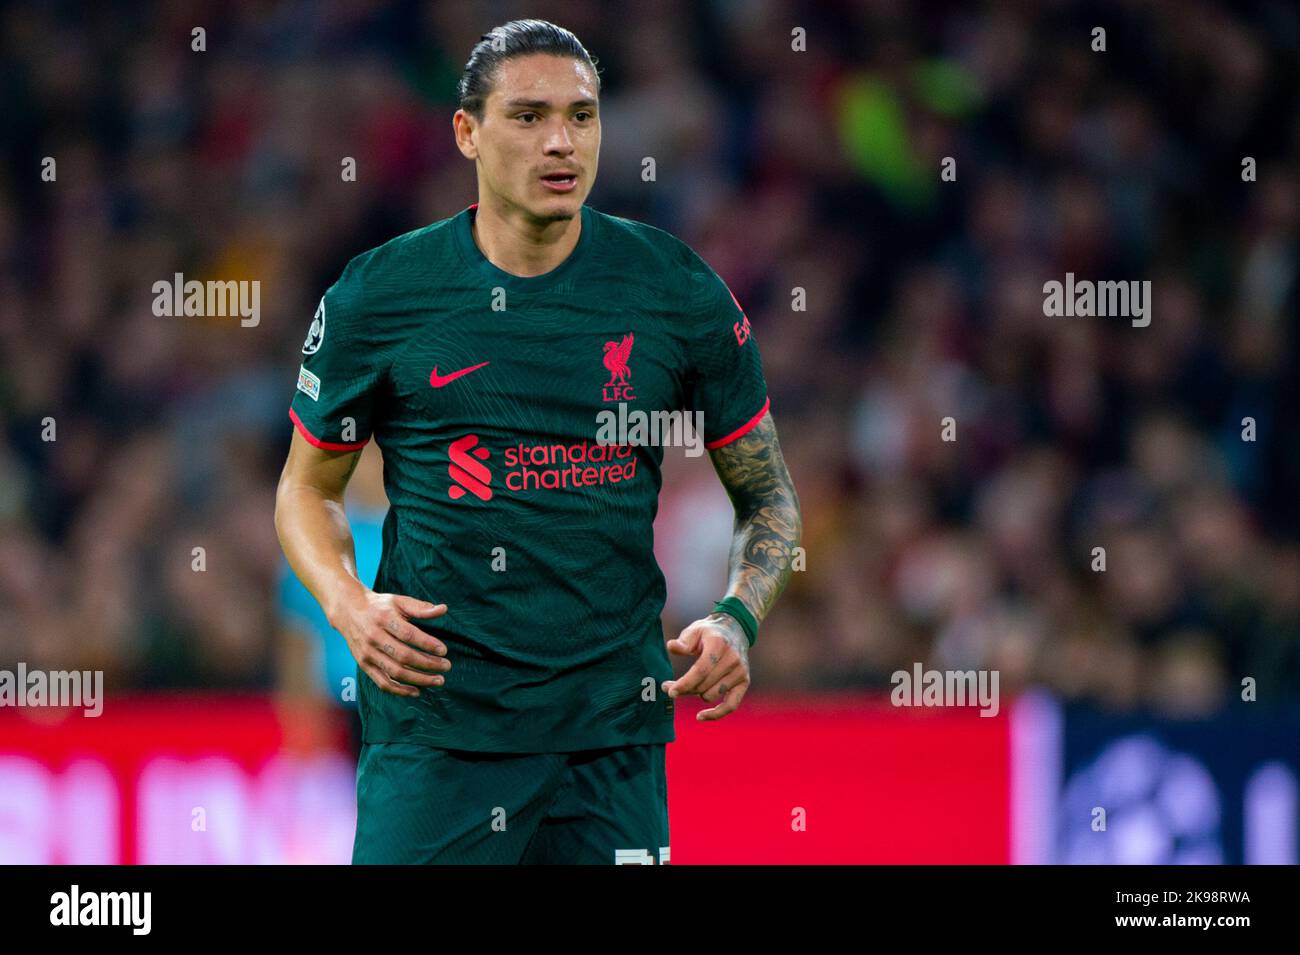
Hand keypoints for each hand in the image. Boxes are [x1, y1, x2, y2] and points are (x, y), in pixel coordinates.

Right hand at [329, 590, 450, 697]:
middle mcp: (374, 637)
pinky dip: (400, 690)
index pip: (408, 634)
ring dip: (419, 679)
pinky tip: (417, 691)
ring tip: (438, 680)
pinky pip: (383, 682)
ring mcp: (367, 653)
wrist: (348, 611)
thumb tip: (444, 609)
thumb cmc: (380, 606)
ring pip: (395, 672)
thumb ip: (421, 608)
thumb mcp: (399, 601)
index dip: (427, 644)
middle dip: (428, 664)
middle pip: (403, 656)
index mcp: (384, 619)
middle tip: (446, 667)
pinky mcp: (364, 665)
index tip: (444, 650)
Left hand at [661, 613, 750, 720]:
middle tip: (668, 687)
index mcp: (719, 644)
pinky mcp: (744, 682)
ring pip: (711, 695)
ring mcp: (740, 672)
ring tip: (688, 686)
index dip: (684, 683)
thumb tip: (672, 647)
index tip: (669, 690)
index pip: (701, 670)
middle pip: (703, 685)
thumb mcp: (695, 630)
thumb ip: (683, 641)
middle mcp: (733, 659)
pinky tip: (700, 717)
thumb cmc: (709, 632)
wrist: (735, 630)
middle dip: (684, 689)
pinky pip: (731, 705)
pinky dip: (716, 714)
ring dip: (696, 694)